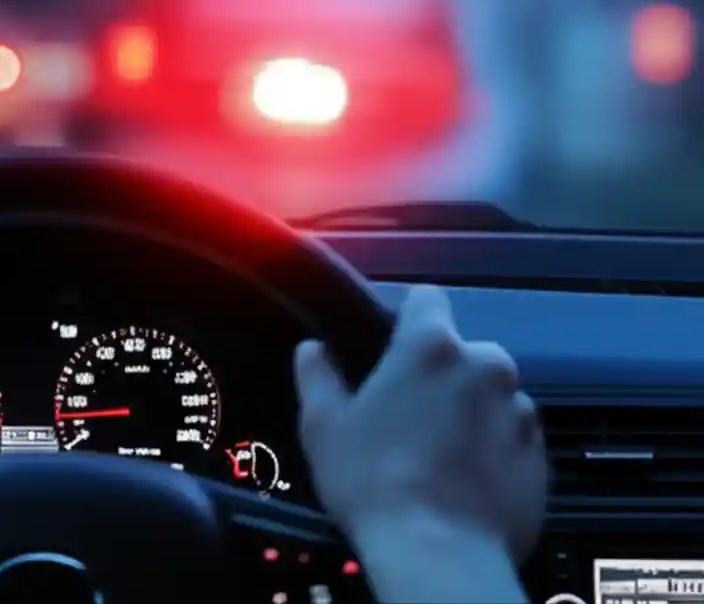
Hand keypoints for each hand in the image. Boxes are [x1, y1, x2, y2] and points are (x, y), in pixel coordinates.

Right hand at [294, 285, 545, 600]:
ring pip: (490, 394)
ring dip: (468, 411)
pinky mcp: (540, 452)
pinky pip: (512, 435)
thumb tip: (312, 352)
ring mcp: (520, 409)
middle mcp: (485, 366)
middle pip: (461, 351)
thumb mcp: (324, 426)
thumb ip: (318, 376)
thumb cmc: (375, 484)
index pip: (427, 298)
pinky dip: (492, 447)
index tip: (393, 344)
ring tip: (436, 454)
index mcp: (430, 347)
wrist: (438, 554)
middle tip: (406, 415)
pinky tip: (462, 478)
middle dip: (439, 374)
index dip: (408, 316)